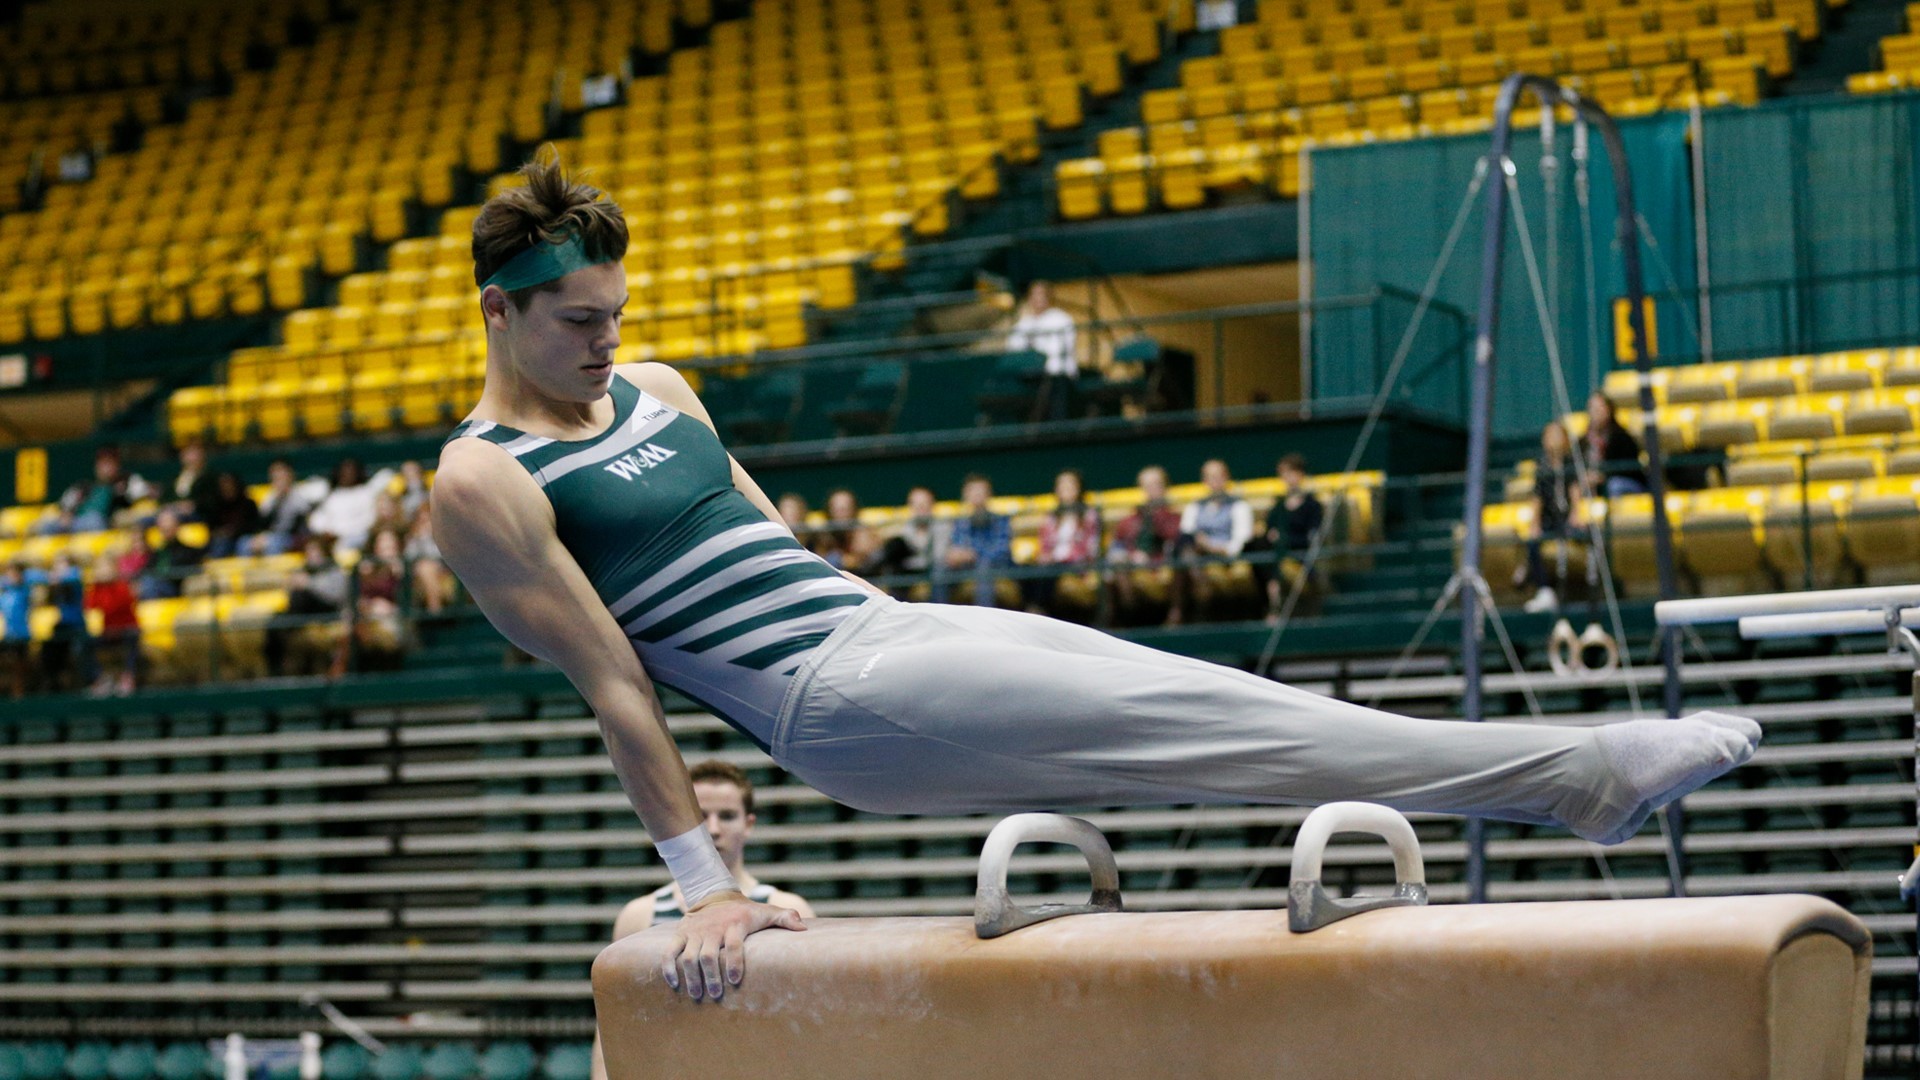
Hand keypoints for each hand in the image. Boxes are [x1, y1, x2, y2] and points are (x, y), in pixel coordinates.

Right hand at [661, 895, 805, 1001]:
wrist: (715, 895)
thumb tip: (803, 929)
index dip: (733, 962)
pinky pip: (670, 952)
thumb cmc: (745, 911)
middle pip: (708, 955)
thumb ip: (784, 918)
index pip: (734, 944)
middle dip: (711, 977)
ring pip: (688, 957)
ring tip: (698, 995)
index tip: (734, 980)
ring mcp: (695, 932)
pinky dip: (669, 968)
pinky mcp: (681, 934)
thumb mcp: (765, 911)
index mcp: (735, 924)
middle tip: (715, 996)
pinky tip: (674, 984)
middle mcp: (713, 929)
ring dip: (692, 978)